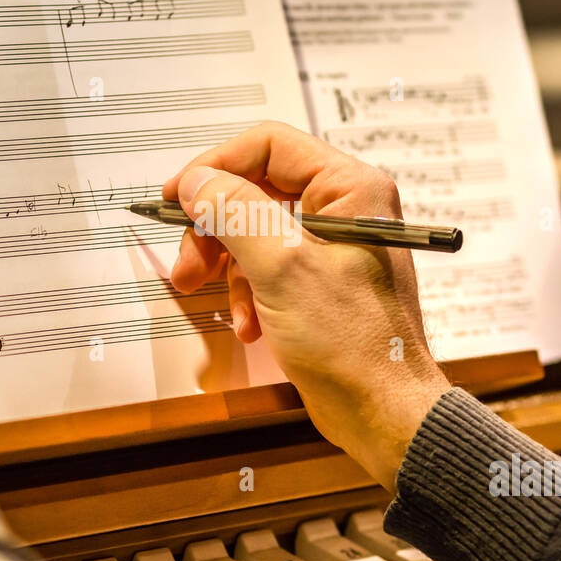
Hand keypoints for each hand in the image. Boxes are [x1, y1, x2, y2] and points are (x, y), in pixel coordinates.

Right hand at [162, 122, 449, 489]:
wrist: (385, 413)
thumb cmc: (354, 343)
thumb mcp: (282, 268)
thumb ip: (236, 212)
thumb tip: (196, 181)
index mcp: (350, 188)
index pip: (268, 146)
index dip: (215, 167)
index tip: (176, 197)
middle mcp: (346, 209)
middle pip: (256, 190)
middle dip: (214, 228)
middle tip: (187, 264)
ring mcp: (334, 246)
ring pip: (256, 232)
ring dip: (226, 267)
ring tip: (207, 297)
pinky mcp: (322, 282)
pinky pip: (268, 268)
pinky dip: (248, 294)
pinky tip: (250, 326)